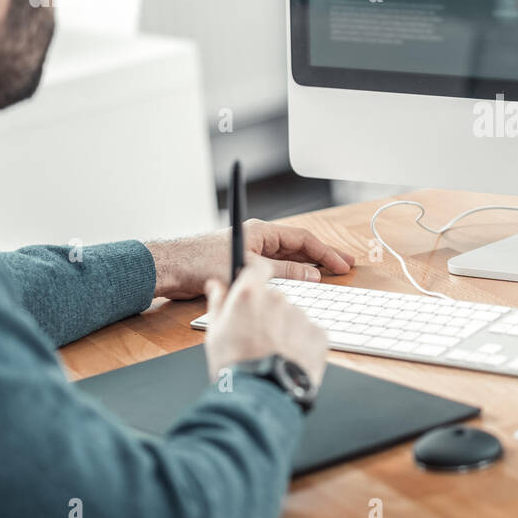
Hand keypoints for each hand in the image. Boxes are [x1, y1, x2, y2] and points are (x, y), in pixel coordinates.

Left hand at [145, 219, 354, 300]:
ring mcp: (253, 254)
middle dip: (323, 257)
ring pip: (288, 260)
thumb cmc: (203, 262)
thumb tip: (312, 275)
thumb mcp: (250, 267)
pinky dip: (291, 277)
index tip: (342, 264)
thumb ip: (284, 271)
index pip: (302, 239)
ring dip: (308, 268)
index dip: (325, 251)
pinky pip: (276, 272)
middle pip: (299, 248)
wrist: (172, 270)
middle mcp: (259, 241)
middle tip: (345, 265)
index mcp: (262, 232)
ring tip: (329, 275)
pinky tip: (301, 286)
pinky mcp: (245, 269)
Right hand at [202, 257, 328, 384]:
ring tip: (272, 354)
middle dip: (268, 313)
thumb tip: (216, 285)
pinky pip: (309, 333)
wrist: (262, 393)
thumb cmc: (234, 366)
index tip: (254, 286)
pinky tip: (287, 359)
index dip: (256, 276)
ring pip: (292, 317)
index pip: (258, 268)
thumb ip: (217, 303)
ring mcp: (301, 315)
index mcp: (250, 294)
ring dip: (285, 330)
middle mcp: (278, 299)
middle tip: (257, 338)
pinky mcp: (319, 333)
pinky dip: (301, 344)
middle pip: (275, 298)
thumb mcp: (214, 333)